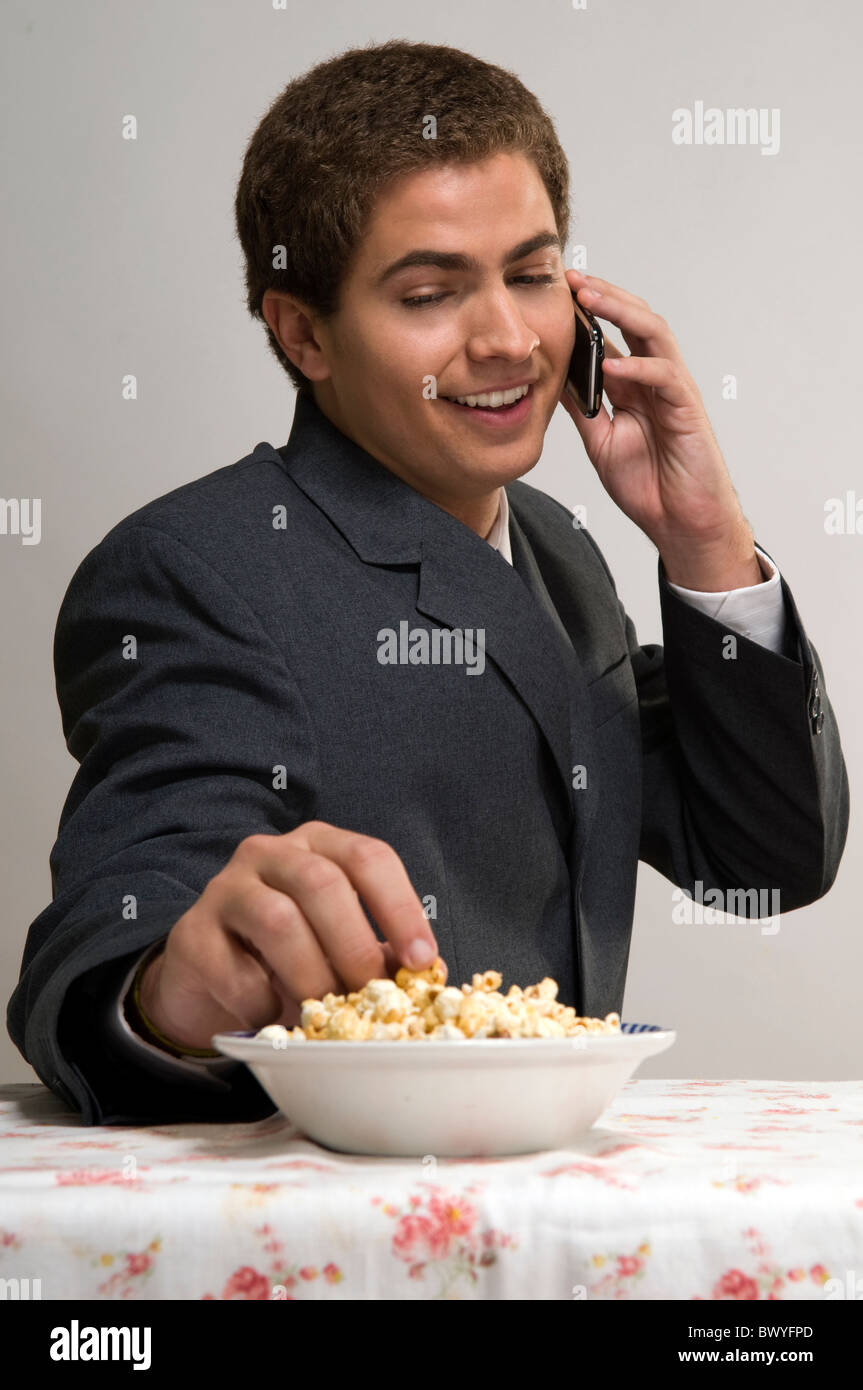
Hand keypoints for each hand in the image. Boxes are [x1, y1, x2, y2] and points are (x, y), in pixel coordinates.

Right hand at [138, 821, 441, 1050]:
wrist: (208, 977)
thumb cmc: (288, 955)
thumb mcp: (338, 945)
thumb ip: (377, 952)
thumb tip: (426, 976)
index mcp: (318, 846)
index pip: (368, 858)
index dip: (401, 908)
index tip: (421, 960)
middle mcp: (270, 853)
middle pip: (323, 884)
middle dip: (355, 946)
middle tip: (369, 993)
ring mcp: (225, 888)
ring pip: (278, 920)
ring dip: (311, 975)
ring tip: (323, 1010)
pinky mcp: (191, 933)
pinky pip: (233, 969)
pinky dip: (262, 1002)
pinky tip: (271, 1014)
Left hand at [559, 269, 760, 587]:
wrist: (680, 522)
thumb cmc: (648, 484)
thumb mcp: (600, 441)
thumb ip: (583, 408)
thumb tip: (552, 380)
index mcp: (633, 384)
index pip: (611, 334)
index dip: (586, 312)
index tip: (554, 292)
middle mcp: (654, 379)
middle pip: (633, 320)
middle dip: (603, 296)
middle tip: (570, 279)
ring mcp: (673, 390)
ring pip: (653, 334)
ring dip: (621, 312)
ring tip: (589, 300)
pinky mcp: (687, 409)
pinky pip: (664, 377)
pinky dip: (637, 367)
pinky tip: (611, 363)